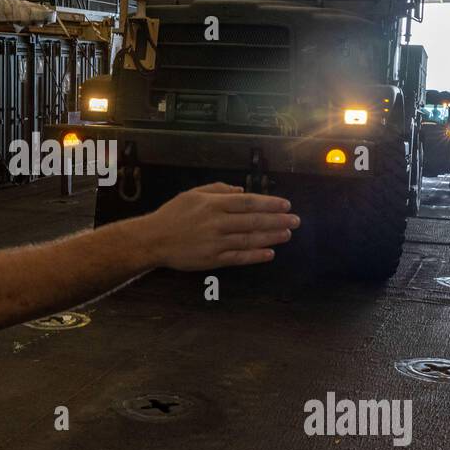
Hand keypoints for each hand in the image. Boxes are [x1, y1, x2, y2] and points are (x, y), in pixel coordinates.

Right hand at [132, 182, 299, 270]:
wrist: (153, 239)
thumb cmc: (173, 214)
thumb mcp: (193, 194)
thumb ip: (218, 189)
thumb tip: (241, 190)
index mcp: (213, 204)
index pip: (248, 202)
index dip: (269, 203)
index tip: (286, 205)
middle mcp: (217, 222)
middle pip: (253, 221)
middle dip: (277, 220)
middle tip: (295, 221)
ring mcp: (216, 242)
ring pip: (249, 239)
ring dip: (271, 237)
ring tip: (287, 235)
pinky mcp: (212, 260)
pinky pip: (238, 258)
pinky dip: (255, 256)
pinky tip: (270, 253)